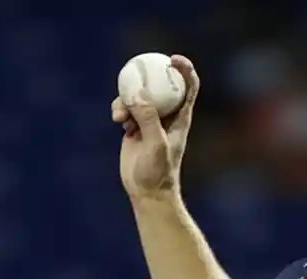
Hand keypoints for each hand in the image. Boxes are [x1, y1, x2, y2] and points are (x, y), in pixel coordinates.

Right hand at [112, 54, 199, 199]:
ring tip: (120, 116)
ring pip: (138, 96)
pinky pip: (126, 108)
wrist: (147, 191)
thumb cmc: (158, 171)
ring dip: (127, 98)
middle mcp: (167, 116)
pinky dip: (120, 109)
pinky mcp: (135, 128)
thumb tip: (138, 93)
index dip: (185, 69)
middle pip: (161, 85)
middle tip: (136, 65)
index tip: (172, 59)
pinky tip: (117, 119)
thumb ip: (148, 118)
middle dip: (149, 73)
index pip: (188, 87)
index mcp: (181, 117)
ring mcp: (150, 121)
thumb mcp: (155, 143)